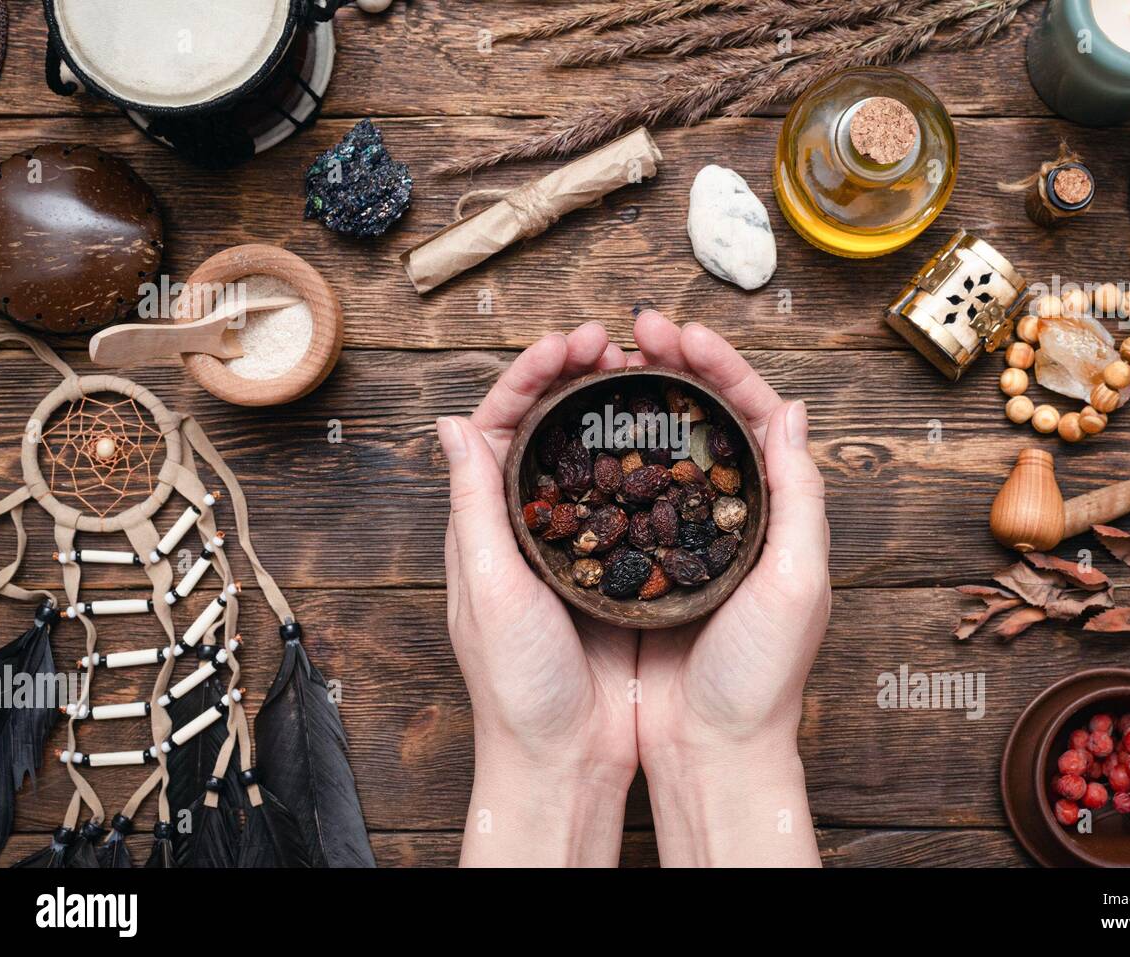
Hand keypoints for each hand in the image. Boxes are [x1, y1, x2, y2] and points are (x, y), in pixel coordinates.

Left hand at [437, 322, 637, 866]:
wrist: (566, 753)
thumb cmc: (516, 681)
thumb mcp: (490, 586)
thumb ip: (475, 505)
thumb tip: (454, 421)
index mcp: (487, 518)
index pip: (502, 421)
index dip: (534, 371)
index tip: (575, 341)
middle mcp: (530, 519)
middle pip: (550, 424)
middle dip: (578, 372)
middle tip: (618, 341)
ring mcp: (578, 537)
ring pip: (594, 450)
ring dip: (614, 404)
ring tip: (648, 369)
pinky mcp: (620, 560)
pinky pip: (633, 493)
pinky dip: (649, 454)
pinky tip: (676, 433)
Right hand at [628, 310, 830, 866]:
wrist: (706, 749)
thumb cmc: (762, 675)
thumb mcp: (797, 581)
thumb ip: (800, 495)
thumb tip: (791, 405)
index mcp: (771, 507)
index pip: (747, 412)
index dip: (715, 364)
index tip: (676, 332)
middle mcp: (723, 511)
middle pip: (697, 417)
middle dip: (667, 364)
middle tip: (631, 329)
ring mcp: (675, 533)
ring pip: (654, 445)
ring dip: (631, 397)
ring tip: (599, 360)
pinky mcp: (634, 558)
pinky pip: (617, 490)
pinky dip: (600, 452)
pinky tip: (575, 427)